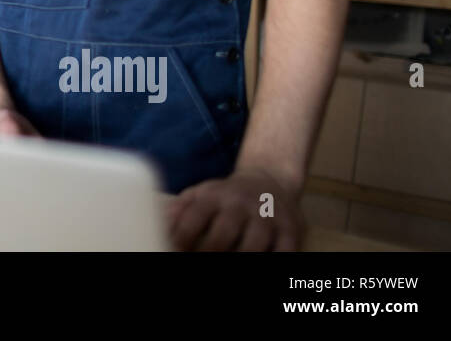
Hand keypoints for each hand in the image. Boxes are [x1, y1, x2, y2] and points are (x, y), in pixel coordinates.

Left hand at [167, 168, 303, 250]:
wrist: (270, 180)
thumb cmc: (227, 196)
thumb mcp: (201, 194)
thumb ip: (180, 209)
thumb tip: (158, 225)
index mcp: (214, 195)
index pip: (193, 218)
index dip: (181, 238)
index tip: (173, 250)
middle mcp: (241, 204)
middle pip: (222, 236)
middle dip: (208, 254)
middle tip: (199, 263)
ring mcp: (268, 217)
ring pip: (253, 247)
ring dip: (239, 259)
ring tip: (225, 269)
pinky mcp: (292, 229)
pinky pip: (284, 252)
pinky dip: (272, 259)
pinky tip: (259, 263)